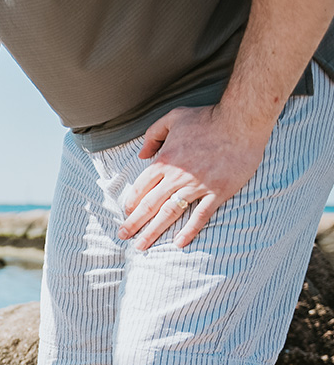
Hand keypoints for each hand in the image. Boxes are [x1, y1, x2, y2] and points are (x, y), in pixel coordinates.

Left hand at [120, 104, 271, 249]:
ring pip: (169, 213)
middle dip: (134, 223)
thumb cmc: (208, 118)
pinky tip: (179, 243)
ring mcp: (197, 186)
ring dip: (153, 231)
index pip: (141, 187)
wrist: (242, 120)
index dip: (131, 203)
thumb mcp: (174, 117)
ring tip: (141, 246)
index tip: (126, 214)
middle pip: (150, 205)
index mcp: (165, 161)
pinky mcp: (218, 191)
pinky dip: (189, 230)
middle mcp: (177, 177)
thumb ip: (153, 134)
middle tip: (123, 236)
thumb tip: (141, 154)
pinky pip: (201, 215)